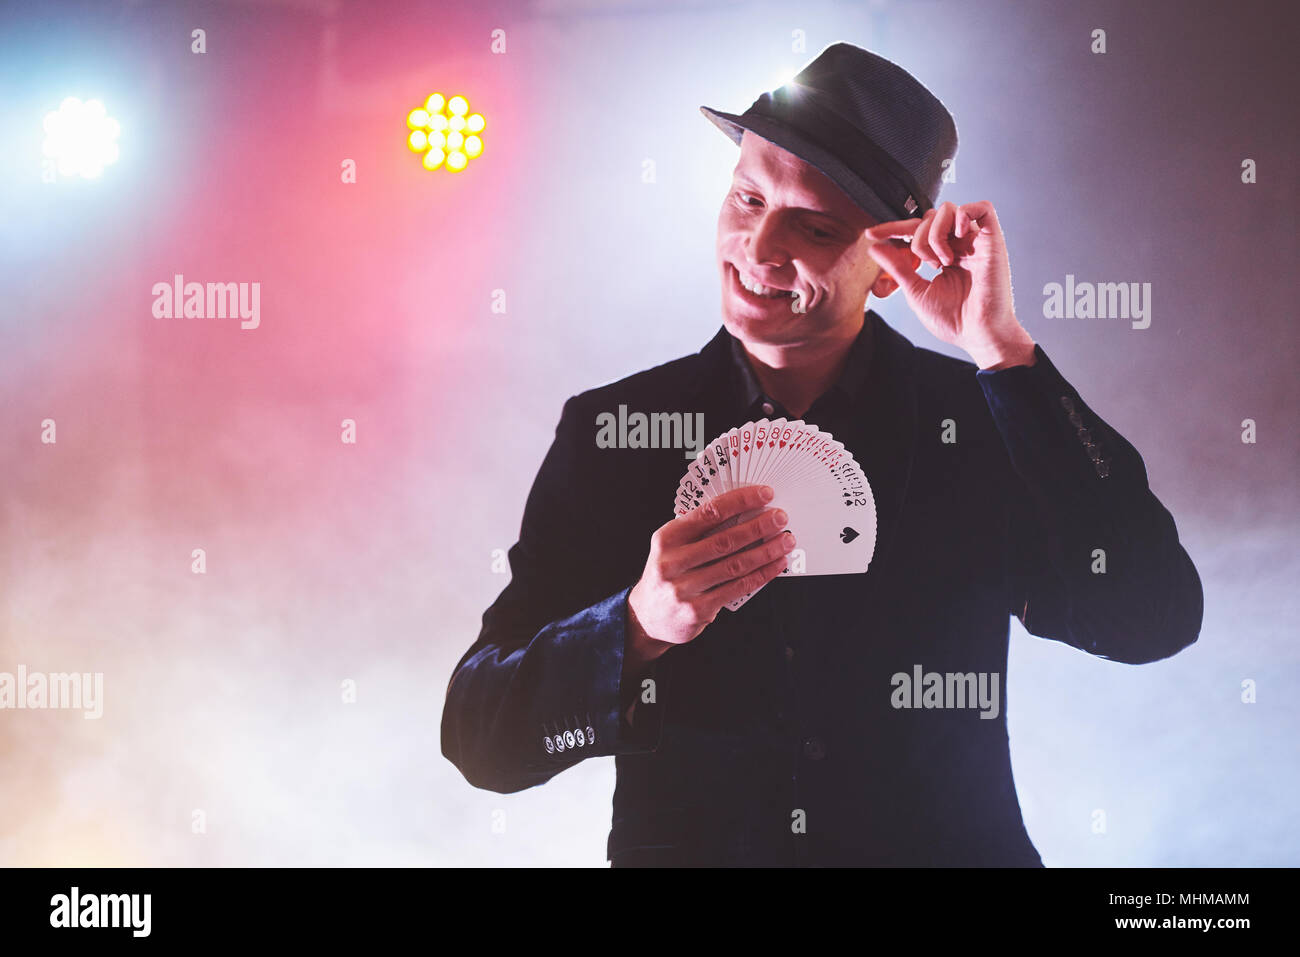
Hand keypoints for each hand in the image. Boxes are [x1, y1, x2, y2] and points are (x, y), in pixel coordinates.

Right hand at [626, 485, 794, 660]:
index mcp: (667, 538)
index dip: (740, 501)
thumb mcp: (671, 547)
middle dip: (758, 526)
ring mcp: (685, 588)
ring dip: (765, 551)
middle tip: (780, 518)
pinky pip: (737, 588)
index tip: (763, 494)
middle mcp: (673, 562)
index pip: (709, 513)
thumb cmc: (668, 574)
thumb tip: (742, 511)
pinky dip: (761, 575)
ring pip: (735, 565)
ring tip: (785, 540)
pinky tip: (775, 564)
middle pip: (725, 540)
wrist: (648, 617)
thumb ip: (698, 531)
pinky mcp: (698, 609)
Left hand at [865, 200, 1035, 369]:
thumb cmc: (953, 320)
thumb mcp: (916, 290)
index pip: (917, 230)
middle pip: (930, 216)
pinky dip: (964, 215)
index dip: (893, 228)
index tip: (871, 235)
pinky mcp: (993, 240)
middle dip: (917, 237)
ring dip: (935, 233)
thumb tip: (875, 247)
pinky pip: (982, 208)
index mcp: (944, 256)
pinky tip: (957, 237)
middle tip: (926, 264)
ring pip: (948, 210)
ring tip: (942, 260)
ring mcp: (976, 242)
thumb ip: (897, 267)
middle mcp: (960, 246)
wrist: (978, 334)